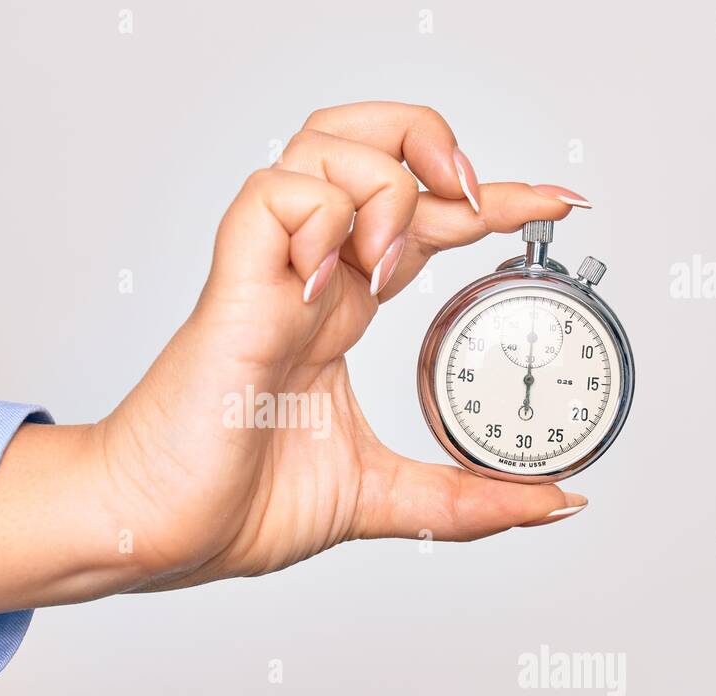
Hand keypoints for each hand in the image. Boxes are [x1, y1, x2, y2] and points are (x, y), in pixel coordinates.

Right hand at [0, 102, 592, 615]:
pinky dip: (318, 217)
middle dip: (434, 144)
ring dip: (383, 183)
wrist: (158, 531)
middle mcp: (307, 281)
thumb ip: (466, 500)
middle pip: (366, 145)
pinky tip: (330, 276)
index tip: (553, 205)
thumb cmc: (232, 505)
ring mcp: (268, 278)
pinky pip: (272, 198)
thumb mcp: (380, 498)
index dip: (489, 197)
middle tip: (479, 196)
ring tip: (393, 258)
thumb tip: (557, 501)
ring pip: (321, 149)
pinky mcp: (232, 293)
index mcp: (338, 315)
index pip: (420, 219)